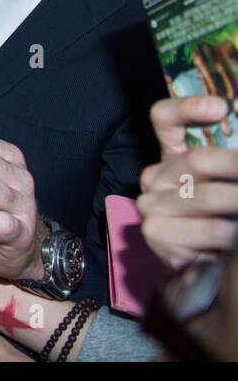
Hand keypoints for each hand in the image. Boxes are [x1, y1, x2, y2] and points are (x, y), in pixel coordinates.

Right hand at [138, 97, 237, 269]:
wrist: (207, 271)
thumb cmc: (223, 220)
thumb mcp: (227, 185)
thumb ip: (232, 166)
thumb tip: (235, 125)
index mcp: (173, 157)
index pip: (164, 119)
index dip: (187, 109)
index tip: (221, 110)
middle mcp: (156, 177)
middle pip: (194, 159)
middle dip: (235, 166)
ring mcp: (152, 205)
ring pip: (202, 196)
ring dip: (237, 202)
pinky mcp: (156, 233)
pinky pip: (203, 228)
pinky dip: (229, 234)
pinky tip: (235, 235)